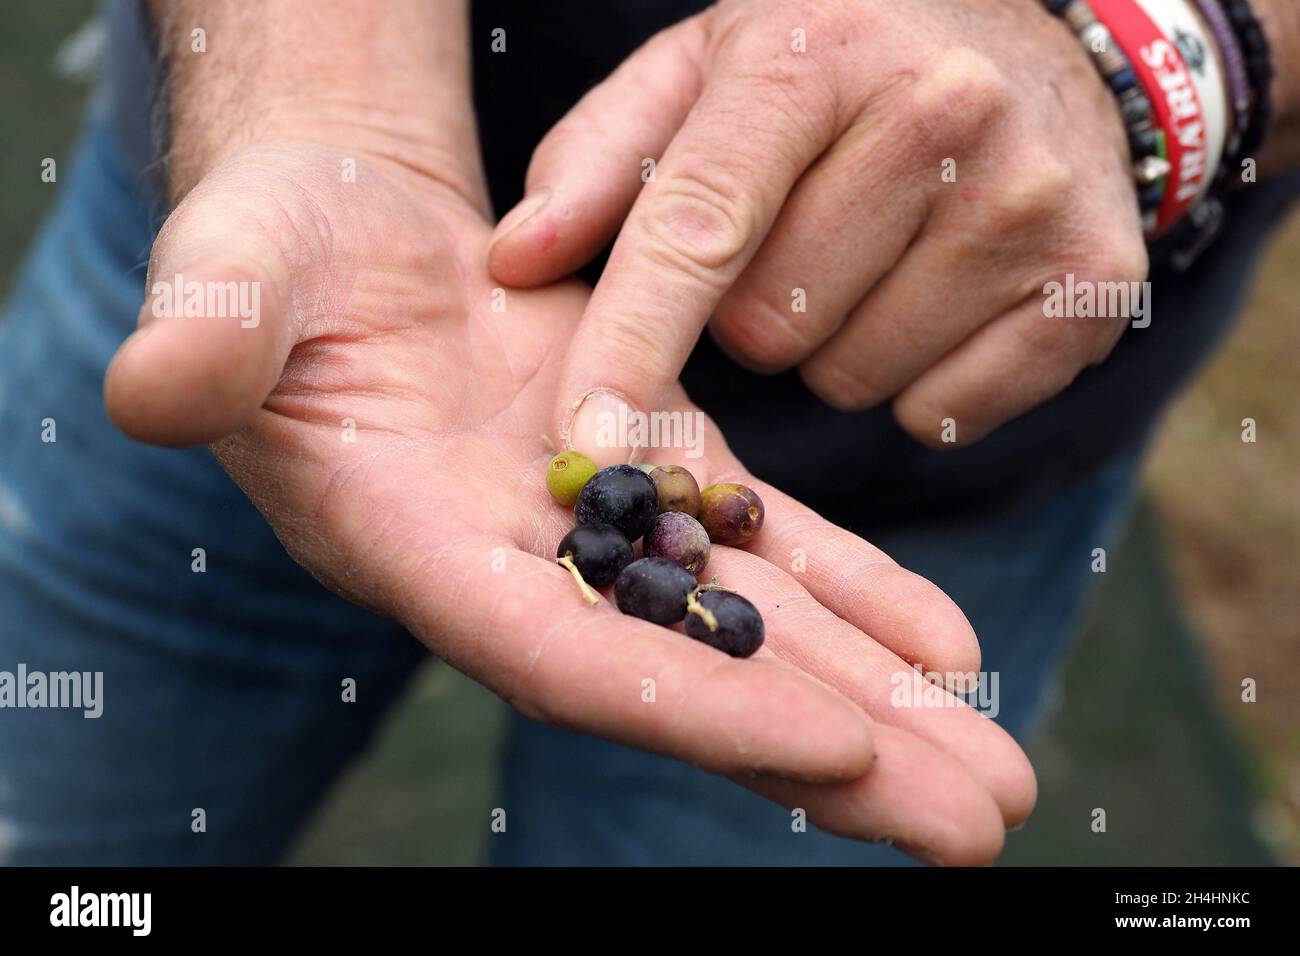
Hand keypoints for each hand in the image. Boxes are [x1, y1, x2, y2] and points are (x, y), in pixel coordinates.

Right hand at [104, 138, 1033, 863]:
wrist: (349, 234)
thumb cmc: (271, 249)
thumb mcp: (229, 273)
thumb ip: (209, 331)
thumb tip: (162, 385)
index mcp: (420, 545)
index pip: (566, 655)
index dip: (692, 707)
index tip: (834, 752)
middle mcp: (525, 564)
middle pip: (691, 679)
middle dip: (833, 754)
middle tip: (973, 828)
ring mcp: (599, 521)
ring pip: (752, 626)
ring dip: (878, 696)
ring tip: (991, 764)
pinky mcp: (654, 461)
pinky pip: (764, 544)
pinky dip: (855, 592)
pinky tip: (946, 644)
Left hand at [487, 0, 1147, 450]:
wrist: (1040, 52)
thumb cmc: (835, 72)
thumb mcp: (703, 73)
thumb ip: (597, 160)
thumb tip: (511, 263)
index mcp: (815, 51)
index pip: (702, 222)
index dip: (632, 337)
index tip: (587, 437)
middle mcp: (941, 113)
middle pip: (767, 327)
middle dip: (752, 313)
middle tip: (796, 239)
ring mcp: (1031, 204)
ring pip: (850, 377)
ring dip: (832, 345)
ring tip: (872, 255)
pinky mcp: (1091, 288)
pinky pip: (942, 412)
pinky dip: (917, 378)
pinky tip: (938, 294)